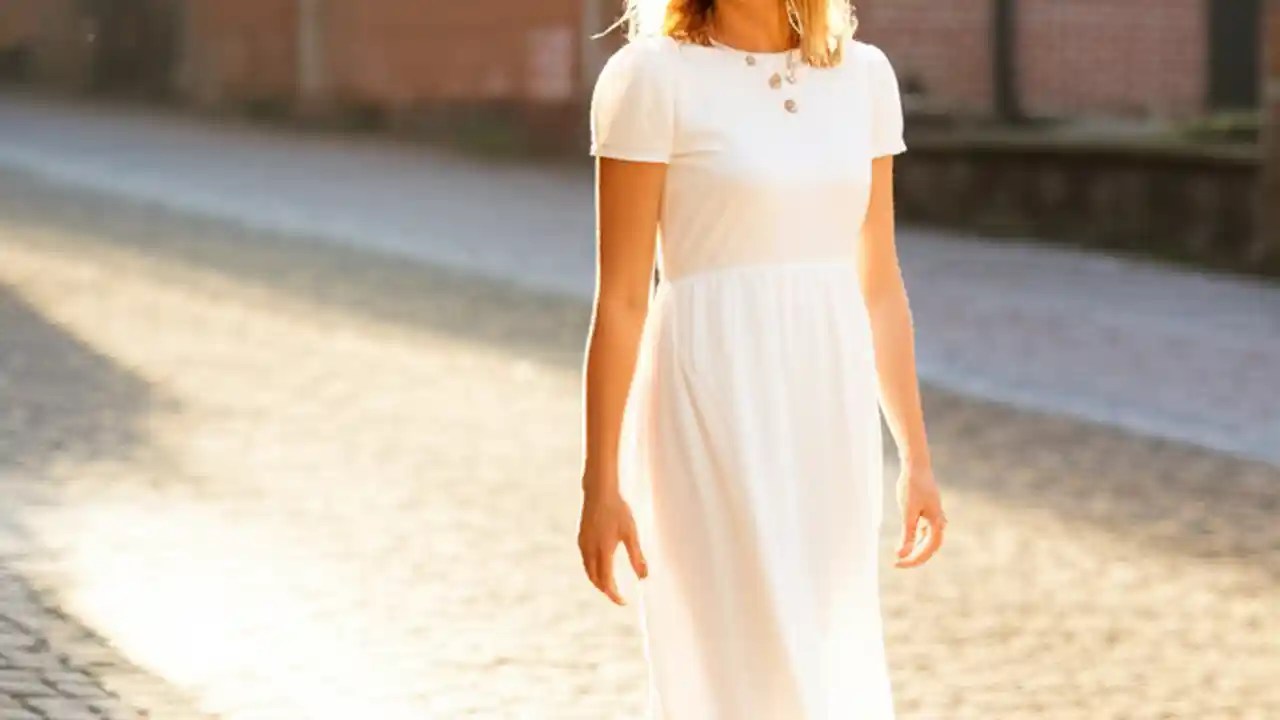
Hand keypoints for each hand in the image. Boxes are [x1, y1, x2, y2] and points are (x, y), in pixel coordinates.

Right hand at [577, 487, 647, 604]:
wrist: (599, 492)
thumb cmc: (618, 510)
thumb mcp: (631, 533)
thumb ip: (637, 557)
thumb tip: (644, 578)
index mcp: (603, 550)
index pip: (606, 581)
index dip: (614, 595)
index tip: (623, 602)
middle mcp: (590, 550)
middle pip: (595, 579)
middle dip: (605, 590)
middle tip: (618, 596)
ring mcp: (583, 544)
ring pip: (588, 571)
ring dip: (598, 581)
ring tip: (610, 585)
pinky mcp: (581, 538)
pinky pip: (585, 561)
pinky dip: (593, 570)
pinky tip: (601, 567)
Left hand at [894, 465, 945, 567]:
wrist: (916, 465)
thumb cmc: (911, 486)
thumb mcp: (907, 512)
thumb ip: (907, 534)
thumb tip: (902, 554)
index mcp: (937, 522)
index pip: (928, 550)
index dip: (914, 559)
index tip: (897, 563)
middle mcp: (939, 521)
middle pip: (930, 547)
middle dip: (915, 557)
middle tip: (897, 564)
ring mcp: (935, 516)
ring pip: (928, 539)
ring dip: (916, 549)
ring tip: (901, 556)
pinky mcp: (929, 511)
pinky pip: (925, 531)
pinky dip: (916, 539)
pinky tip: (908, 543)